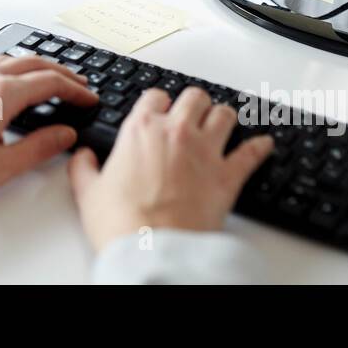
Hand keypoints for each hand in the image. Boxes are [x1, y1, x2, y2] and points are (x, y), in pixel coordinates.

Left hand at [0, 56, 97, 199]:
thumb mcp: (1, 167)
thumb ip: (39, 148)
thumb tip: (66, 134)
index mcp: (1, 96)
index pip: (50, 83)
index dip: (75, 90)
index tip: (89, 99)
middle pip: (35, 63)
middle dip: (63, 72)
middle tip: (80, 83)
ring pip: (12, 58)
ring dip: (38, 64)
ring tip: (52, 76)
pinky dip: (12, 64)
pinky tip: (10, 75)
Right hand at [68, 87, 272, 251]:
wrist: (151, 252)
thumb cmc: (121, 223)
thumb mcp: (87, 193)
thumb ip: (83, 167)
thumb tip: (83, 156)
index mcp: (141, 129)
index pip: (155, 95)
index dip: (158, 102)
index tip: (159, 110)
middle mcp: (176, 132)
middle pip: (195, 97)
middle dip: (194, 103)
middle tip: (193, 114)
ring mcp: (206, 152)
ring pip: (225, 115)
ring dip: (224, 117)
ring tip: (223, 123)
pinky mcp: (228, 176)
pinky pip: (252, 152)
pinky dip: (260, 147)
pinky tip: (264, 145)